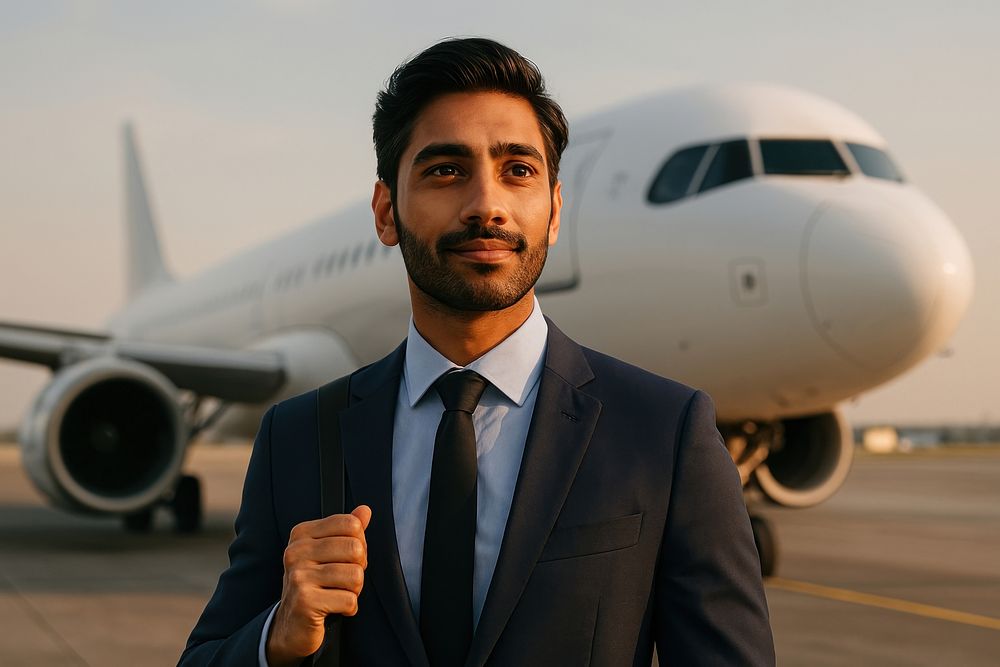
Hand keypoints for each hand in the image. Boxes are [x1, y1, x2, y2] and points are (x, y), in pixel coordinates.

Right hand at [266, 505, 371, 665]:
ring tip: (339, 594)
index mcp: (302, 534)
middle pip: (355, 549)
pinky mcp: (305, 601)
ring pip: (355, 575)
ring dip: (354, 590)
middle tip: (345, 580)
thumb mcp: (327, 553)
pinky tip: (335, 608)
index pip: (351, 524)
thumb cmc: (313, 585)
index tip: (347, 559)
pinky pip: (349, 600)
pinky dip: (349, 608)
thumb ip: (346, 531)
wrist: (289, 626)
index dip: (359, 543)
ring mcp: (299, 576)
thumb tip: (365, 510)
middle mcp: (296, 552)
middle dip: (358, 568)